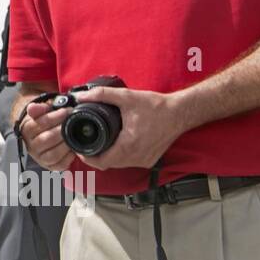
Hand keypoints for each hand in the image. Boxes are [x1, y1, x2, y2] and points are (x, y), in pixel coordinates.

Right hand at [17, 99, 76, 170]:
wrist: (45, 135)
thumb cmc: (46, 122)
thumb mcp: (42, 112)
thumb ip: (38, 108)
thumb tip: (32, 107)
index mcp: (26, 130)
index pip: (39, 124)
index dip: (55, 117)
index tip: (66, 111)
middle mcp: (30, 146)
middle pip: (46, 139)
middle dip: (62, 130)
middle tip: (72, 122)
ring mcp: (39, 158)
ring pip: (53, 154)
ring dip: (65, 144)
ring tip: (73, 135)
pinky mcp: (49, 166)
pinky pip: (60, 164)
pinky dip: (69, 157)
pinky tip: (73, 147)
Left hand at [73, 85, 188, 170]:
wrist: (179, 113)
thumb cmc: (156, 107)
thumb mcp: (126, 97)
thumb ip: (102, 95)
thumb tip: (82, 97)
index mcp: (129, 145)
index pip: (101, 162)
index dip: (87, 157)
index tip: (80, 148)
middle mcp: (137, 157)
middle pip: (108, 164)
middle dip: (96, 155)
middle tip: (87, 143)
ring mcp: (144, 161)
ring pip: (119, 164)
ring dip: (109, 156)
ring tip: (101, 142)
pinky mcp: (150, 161)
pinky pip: (130, 162)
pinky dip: (121, 156)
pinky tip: (118, 144)